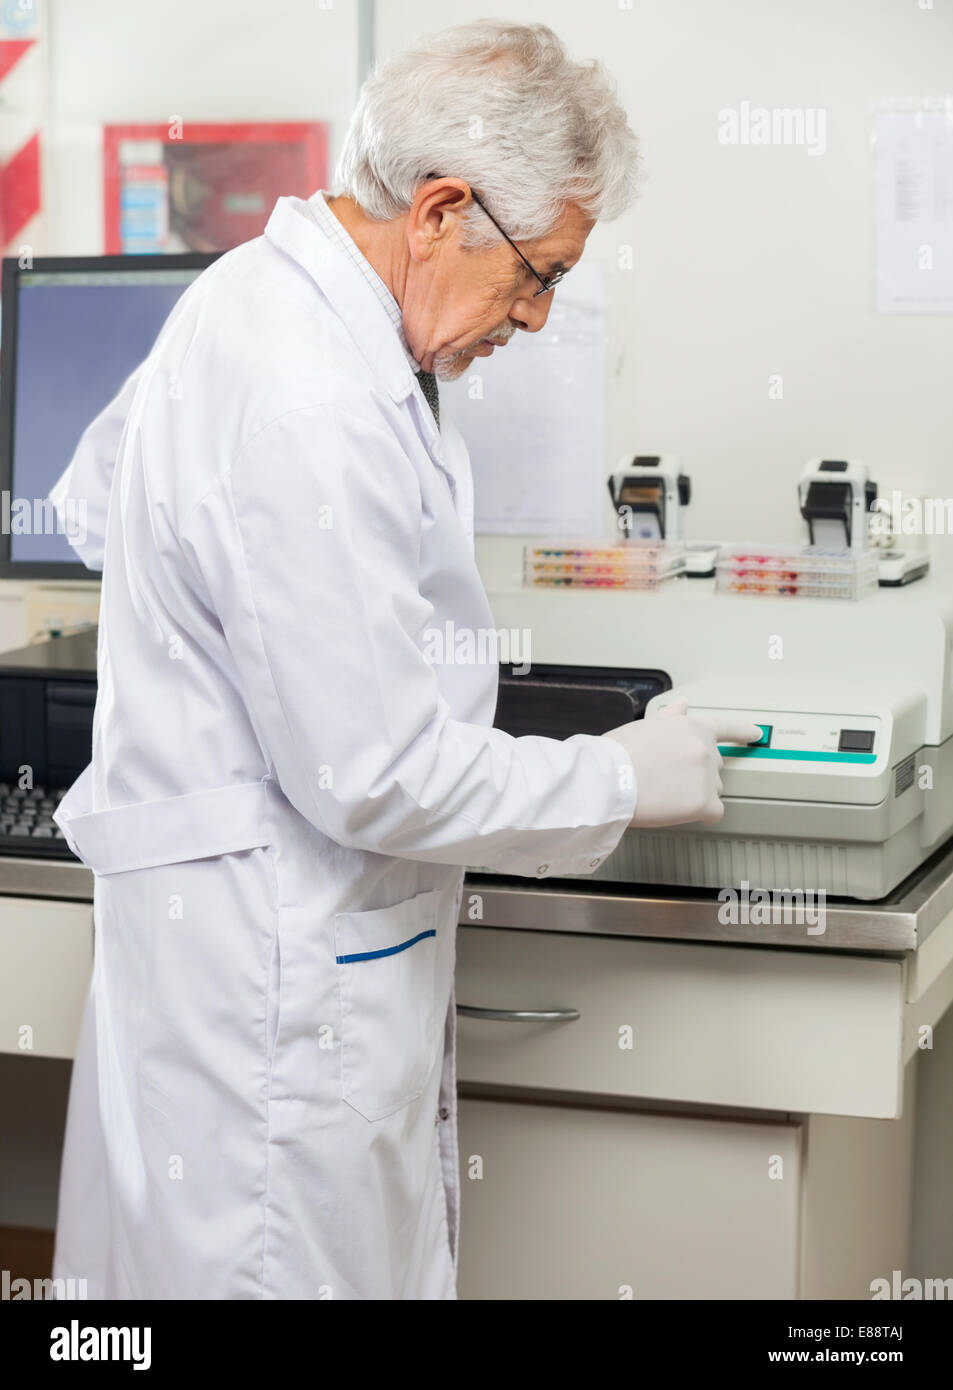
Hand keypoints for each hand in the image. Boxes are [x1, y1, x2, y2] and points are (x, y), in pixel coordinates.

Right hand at [603, 698, 762, 827]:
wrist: (609, 780)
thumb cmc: (618, 755)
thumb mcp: (645, 726)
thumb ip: (670, 717)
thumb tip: (681, 705)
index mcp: (691, 727)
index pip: (725, 727)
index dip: (743, 731)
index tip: (756, 734)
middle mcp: (704, 749)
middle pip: (715, 765)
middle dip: (698, 771)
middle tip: (670, 778)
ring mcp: (707, 776)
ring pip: (713, 789)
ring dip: (697, 793)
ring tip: (667, 794)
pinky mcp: (704, 803)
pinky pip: (714, 812)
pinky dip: (701, 814)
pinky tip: (682, 811)